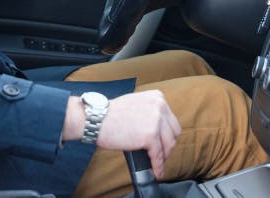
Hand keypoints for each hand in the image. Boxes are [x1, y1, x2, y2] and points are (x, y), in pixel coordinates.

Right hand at [62, 90, 181, 178]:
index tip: (162, 141)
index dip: (166, 133)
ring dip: (163, 156)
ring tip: (156, 162)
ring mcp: (156, 121)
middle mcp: (160, 106)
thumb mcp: (136, 103)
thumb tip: (158, 129)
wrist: (96, 118)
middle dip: (167, 144)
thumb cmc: (110, 113)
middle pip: (173, 132)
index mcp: (157, 97)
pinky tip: (156, 171)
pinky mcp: (150, 136)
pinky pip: (158, 156)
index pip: (170, 120)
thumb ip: (149, 111)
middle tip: (159, 153)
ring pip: (168, 145)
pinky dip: (158, 165)